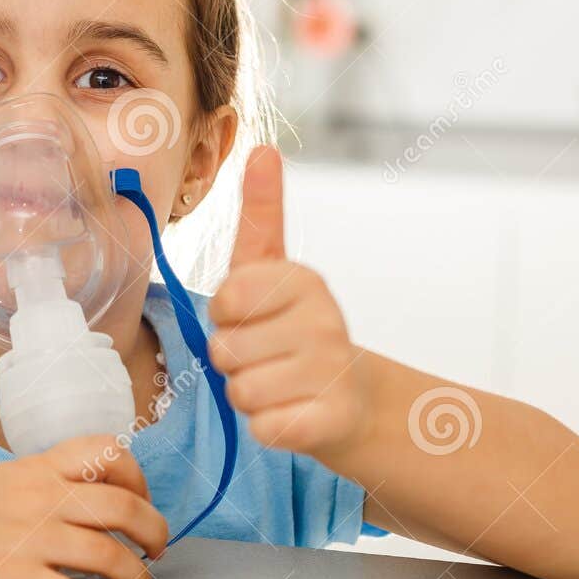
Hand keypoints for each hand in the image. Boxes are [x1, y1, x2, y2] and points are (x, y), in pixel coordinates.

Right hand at [0, 436, 168, 578]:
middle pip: (125, 507)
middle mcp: (43, 498)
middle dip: (154, 533)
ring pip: (111, 555)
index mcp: (40, 468)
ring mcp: (31, 539)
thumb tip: (82, 515)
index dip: (139, 480)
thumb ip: (44, 487)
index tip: (141, 501)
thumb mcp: (2, 478)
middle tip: (155, 552)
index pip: (110, 454)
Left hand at [208, 146, 371, 459]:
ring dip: (249, 396)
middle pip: (225, 351)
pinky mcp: (329, 421)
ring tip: (281, 386)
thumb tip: (263, 149)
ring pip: (240, 392)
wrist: (353, 401)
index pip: (225, 299)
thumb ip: (262, 215)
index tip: (253, 318)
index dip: (226, 317)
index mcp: (304, 280)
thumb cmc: (296, 332)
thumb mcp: (275, 271)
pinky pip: (263, 428)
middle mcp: (323, 321)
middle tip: (268, 359)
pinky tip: (293, 415)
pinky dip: (269, 428)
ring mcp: (330, 372)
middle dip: (235, 362)